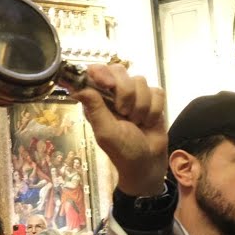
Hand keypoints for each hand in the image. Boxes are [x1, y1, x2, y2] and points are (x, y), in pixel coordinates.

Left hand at [71, 62, 166, 196]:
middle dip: (125, 93)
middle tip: (124, 113)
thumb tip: (78, 88)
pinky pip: (157, 91)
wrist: (147, 163)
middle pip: (120, 70)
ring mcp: (135, 95)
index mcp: (97, 99)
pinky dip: (154, 109)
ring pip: (141, 81)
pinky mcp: (153, 99)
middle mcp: (114, 93)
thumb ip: (94, 108)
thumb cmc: (123, 151)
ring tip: (137, 122)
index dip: (102, 72)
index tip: (108, 84)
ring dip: (141, 106)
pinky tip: (148, 121)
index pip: (96, 71)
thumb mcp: (105, 132)